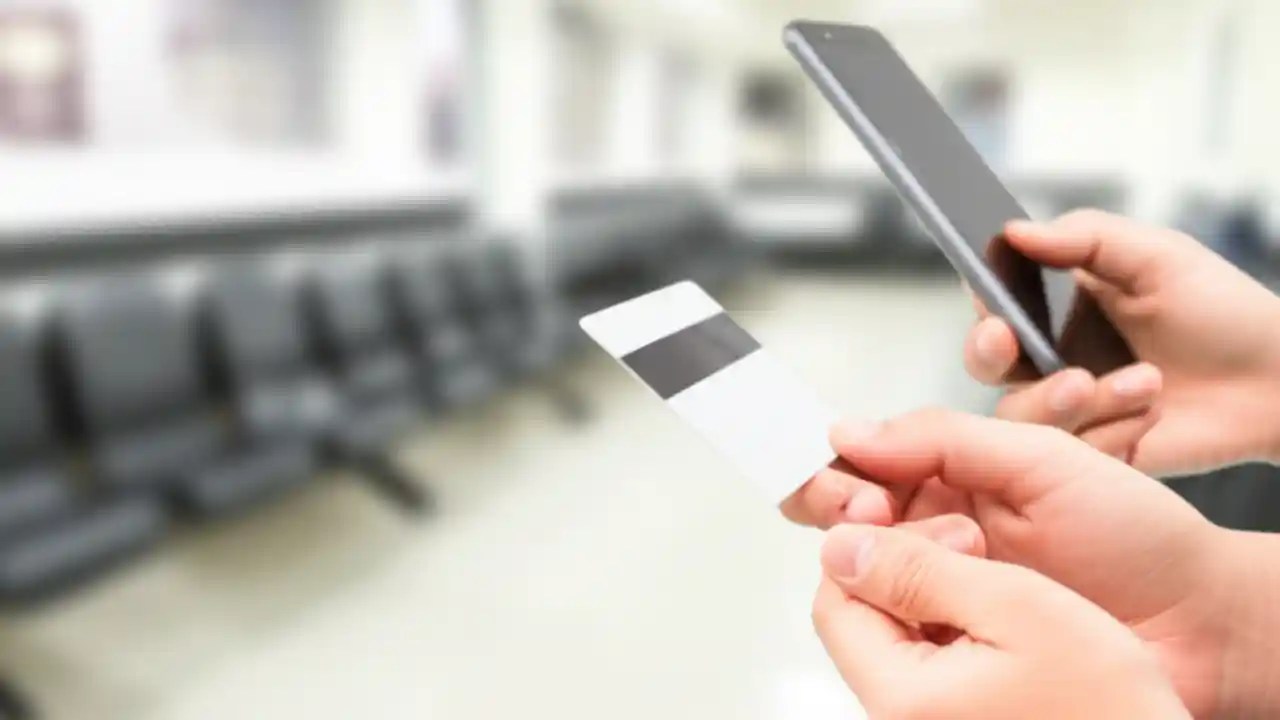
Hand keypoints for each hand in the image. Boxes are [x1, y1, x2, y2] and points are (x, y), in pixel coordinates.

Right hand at [830, 409, 1233, 716]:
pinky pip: (901, 622)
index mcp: (953, 470)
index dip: (842, 474)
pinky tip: (945, 598)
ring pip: (868, 568)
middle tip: (882, 514)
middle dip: (855, 511)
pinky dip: (910, 610)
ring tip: (970, 545)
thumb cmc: (1138, 534)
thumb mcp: (1043, 457)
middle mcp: (938, 523)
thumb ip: (943, 437)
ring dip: (899, 554)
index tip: (861, 490)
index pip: (862, 463)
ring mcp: (943, 582)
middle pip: (847, 516)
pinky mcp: (954, 636)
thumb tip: (848, 432)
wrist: (1197, 620)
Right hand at [965, 209, 1279, 475]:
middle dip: (989, 355)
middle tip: (1012, 348)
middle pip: (986, 363)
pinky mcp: (1094, 451)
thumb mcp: (1159, 256)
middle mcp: (1054, 357)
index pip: (993, 302)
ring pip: (1019, 414)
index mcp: (1058, 305)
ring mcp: (1072, 408)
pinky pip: (1065, 454)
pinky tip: (1151, 417)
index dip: (983, 308)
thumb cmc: (1226, 314)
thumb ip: (1085, 237)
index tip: (995, 314)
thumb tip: (1013, 231)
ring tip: (1141, 385)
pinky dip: (1110, 433)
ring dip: (1072, 401)